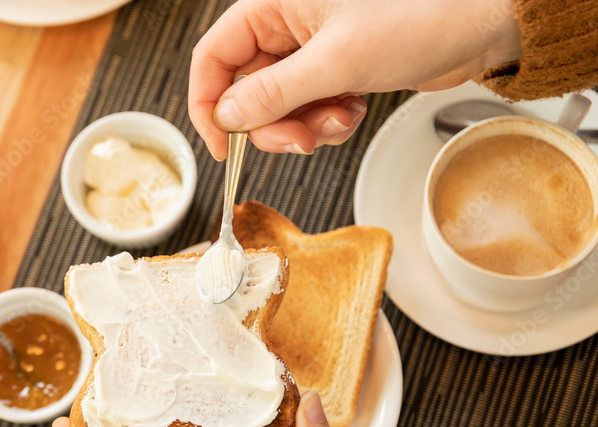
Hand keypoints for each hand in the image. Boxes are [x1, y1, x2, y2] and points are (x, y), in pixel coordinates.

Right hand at [189, 0, 521, 157]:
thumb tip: (228, 116)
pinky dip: (327, 121)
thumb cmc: (422, 15)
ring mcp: (314, 48)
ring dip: (304, 126)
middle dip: (272, 124)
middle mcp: (289, 24)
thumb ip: (273, 93)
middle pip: (247, 88)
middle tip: (299, 140)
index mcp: (276, 3)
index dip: (210, 104)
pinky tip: (352, 112)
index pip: (215, 56)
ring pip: (279, 105)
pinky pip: (310, 107)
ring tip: (338, 120)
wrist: (483, 22)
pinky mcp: (338, 67)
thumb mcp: (337, 61)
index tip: (222, 145)